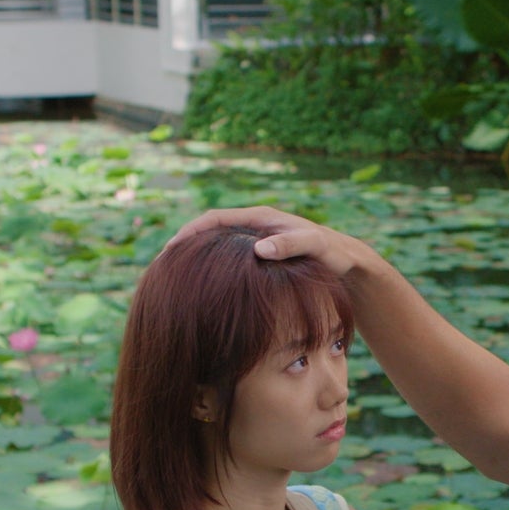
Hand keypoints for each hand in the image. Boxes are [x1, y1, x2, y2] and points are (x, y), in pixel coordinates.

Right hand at [163, 205, 379, 277]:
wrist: (347, 261)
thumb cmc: (331, 253)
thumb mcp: (311, 246)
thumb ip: (289, 245)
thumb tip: (259, 248)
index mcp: (260, 218)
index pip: (214, 219)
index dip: (190, 232)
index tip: (171, 248)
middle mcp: (254, 227)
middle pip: (208, 233)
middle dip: (184, 246)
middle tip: (161, 267)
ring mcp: (256, 242)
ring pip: (216, 249)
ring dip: (195, 260)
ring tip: (172, 279)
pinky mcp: (260, 258)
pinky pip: (228, 262)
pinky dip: (211, 271)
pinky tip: (202, 291)